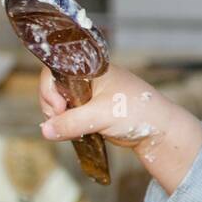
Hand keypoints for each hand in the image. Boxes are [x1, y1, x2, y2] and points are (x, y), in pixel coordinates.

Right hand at [38, 64, 201, 189]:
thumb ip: (71, 122)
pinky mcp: (90, 111)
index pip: (57, 69)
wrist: (157, 131)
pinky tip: (74, 131)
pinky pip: (68, 115)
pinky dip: (66, 124)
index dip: (50, 88)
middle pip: (53, 87)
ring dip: (58, 117)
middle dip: (52, 105)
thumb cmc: (137, 112)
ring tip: (71, 128)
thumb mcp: (101, 115)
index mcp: (92, 69)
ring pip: (59, 103)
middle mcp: (88, 79)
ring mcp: (89, 95)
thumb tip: (45, 130)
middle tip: (61, 119)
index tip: (58, 107)